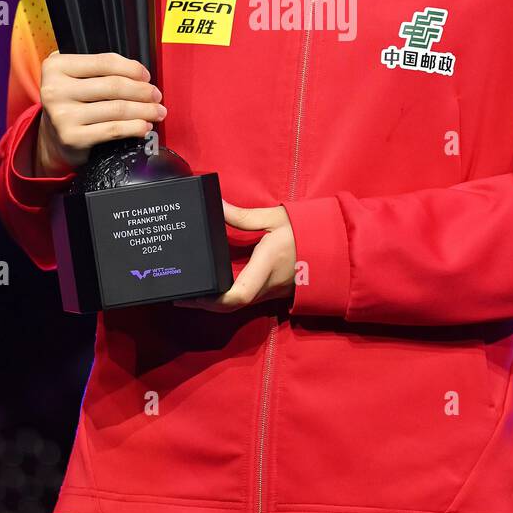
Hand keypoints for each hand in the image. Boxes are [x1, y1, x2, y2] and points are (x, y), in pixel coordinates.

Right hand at [36, 51, 166, 174]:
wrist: (53, 139)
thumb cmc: (72, 103)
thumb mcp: (76, 78)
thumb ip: (100, 70)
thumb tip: (140, 74)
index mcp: (56, 67)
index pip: (104, 62)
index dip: (132, 68)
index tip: (146, 76)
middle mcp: (55, 90)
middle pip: (113, 86)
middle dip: (142, 91)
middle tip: (156, 95)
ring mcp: (62, 115)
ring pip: (117, 109)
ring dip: (144, 110)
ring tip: (157, 111)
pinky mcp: (72, 137)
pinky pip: (113, 130)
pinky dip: (134, 128)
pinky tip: (144, 126)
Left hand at [173, 200, 296, 311]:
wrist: (332, 247)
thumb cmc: (303, 231)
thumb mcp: (273, 219)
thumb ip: (243, 216)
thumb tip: (216, 205)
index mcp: (266, 267)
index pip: (239, 295)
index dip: (214, 301)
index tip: (191, 295)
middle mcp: (266, 285)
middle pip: (231, 306)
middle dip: (204, 303)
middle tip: (180, 294)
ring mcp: (269, 292)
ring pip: (237, 305)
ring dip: (214, 302)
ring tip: (192, 290)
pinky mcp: (271, 291)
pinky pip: (245, 299)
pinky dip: (227, 297)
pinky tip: (213, 287)